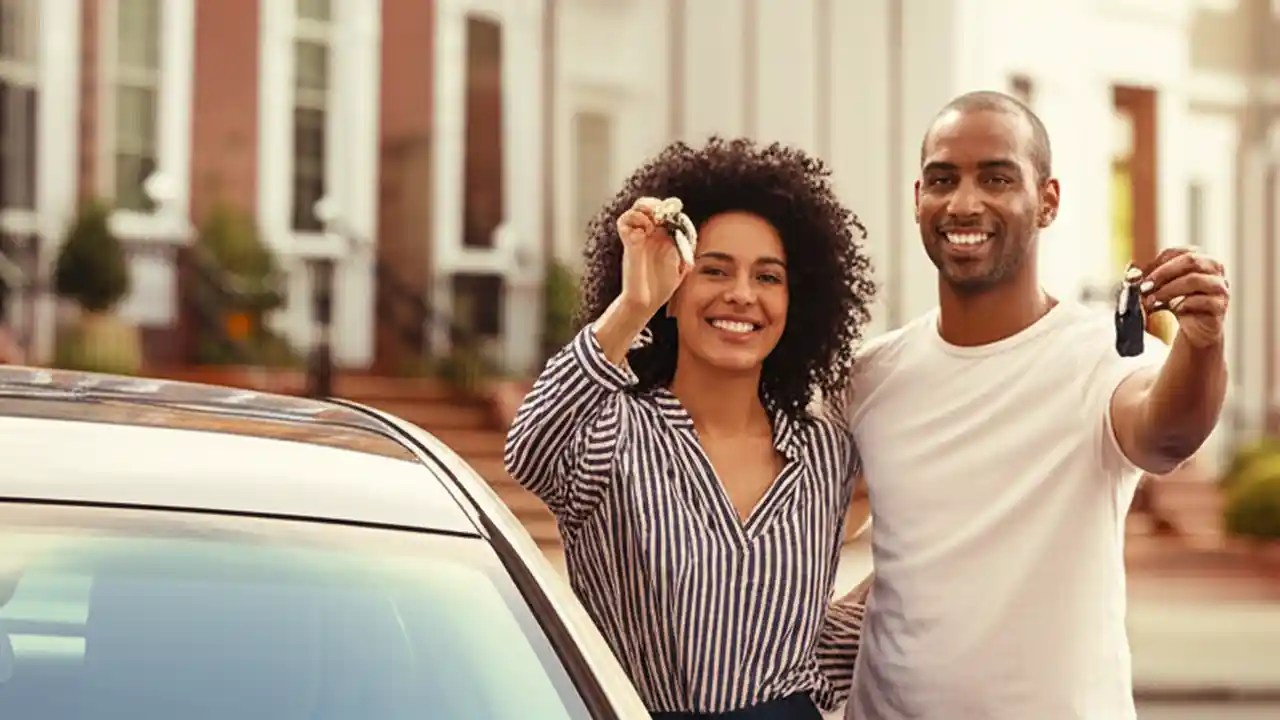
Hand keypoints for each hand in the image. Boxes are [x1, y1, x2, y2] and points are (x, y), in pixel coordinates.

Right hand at [616, 196, 689, 313]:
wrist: (646, 302)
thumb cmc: (662, 287)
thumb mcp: (681, 268)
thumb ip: (684, 251)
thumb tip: (685, 236)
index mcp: (663, 237)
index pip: (664, 212)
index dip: (669, 207)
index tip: (676, 210)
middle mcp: (650, 234)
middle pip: (647, 205)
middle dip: (655, 204)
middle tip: (662, 213)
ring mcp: (638, 238)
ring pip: (635, 210)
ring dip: (644, 210)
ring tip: (652, 222)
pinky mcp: (629, 244)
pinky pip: (624, 222)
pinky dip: (632, 219)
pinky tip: (644, 230)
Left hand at [1138, 247, 1228, 347]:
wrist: (1195, 331)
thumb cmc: (1177, 305)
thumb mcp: (1161, 290)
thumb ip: (1149, 280)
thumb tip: (1131, 273)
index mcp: (1198, 259)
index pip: (1177, 252)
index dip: (1156, 262)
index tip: (1139, 276)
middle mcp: (1213, 269)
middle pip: (1190, 260)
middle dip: (1163, 273)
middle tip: (1144, 287)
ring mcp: (1219, 286)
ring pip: (1195, 280)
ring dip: (1169, 290)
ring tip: (1152, 302)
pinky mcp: (1220, 306)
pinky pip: (1203, 301)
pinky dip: (1184, 304)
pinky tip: (1173, 310)